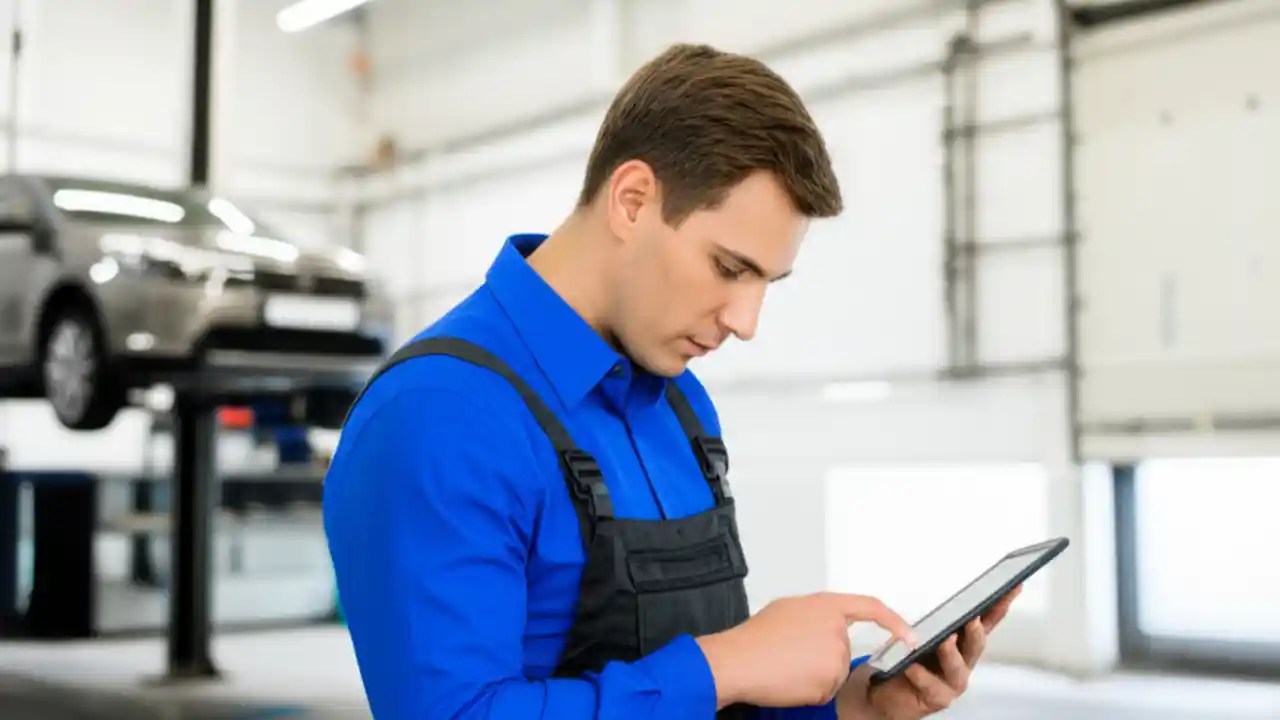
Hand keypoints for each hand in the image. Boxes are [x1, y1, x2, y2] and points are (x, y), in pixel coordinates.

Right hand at [697, 592, 916, 709]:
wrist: (738, 661)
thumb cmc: (755, 637)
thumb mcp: (788, 609)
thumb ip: (815, 613)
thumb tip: (822, 624)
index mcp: (826, 606)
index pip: (870, 608)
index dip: (894, 622)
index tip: (909, 635)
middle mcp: (835, 630)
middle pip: (843, 649)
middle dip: (821, 656)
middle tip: (791, 654)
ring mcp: (833, 657)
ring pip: (833, 671)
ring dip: (814, 674)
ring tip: (786, 664)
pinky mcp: (828, 682)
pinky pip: (825, 689)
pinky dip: (809, 690)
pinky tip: (789, 680)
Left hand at [840, 585, 1020, 718]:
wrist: (889, 693)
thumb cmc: (910, 659)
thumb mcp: (926, 632)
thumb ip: (938, 617)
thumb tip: (944, 585)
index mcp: (964, 642)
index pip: (987, 620)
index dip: (1001, 605)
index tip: (1013, 586)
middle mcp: (964, 662)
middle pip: (976, 644)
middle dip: (976, 630)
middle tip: (972, 616)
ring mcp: (953, 681)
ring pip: (957, 666)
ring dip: (951, 652)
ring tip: (945, 639)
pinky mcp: (937, 697)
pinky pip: (930, 685)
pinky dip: (921, 674)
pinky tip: (911, 665)